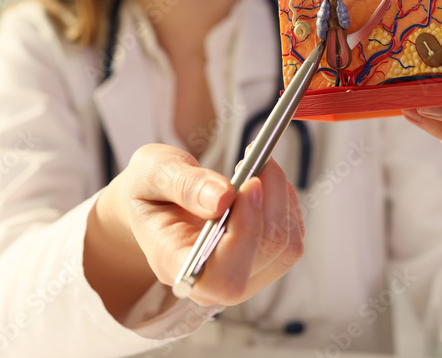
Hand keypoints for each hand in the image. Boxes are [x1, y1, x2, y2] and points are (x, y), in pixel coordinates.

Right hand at [88, 143, 304, 313]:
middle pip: (263, 256)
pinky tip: (264, 183)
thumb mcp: (151, 174)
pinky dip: (286, 203)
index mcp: (175, 265)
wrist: (155, 203)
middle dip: (270, 201)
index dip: (245, 233)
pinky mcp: (262, 263)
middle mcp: (211, 282)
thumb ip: (183, 185)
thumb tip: (223, 197)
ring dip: (281, 198)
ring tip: (258, 167)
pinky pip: (292, 239)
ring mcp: (240, 276)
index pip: (222, 275)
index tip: (249, 183)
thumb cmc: (149, 191)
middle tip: (257, 159)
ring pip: (285, 247)